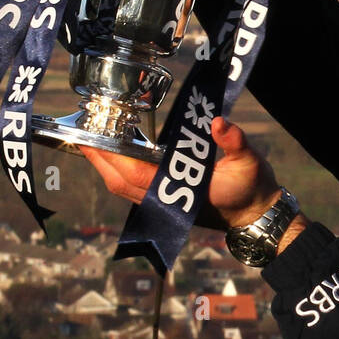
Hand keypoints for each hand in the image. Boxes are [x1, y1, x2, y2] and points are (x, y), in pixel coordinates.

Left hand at [82, 116, 282, 230]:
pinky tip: (116, 156)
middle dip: (100, 160)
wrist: (256, 214)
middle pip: (121, 183)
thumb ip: (234, 142)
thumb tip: (218, 123)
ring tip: (92, 144)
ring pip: (123, 188)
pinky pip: (132, 189)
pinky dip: (119, 172)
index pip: (138, 174)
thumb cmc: (251, 188)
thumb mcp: (249, 162)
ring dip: (105, 167)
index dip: (114, 157)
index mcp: (180, 192)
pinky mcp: (164, 203)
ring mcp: (163, 206)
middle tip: (82, 135)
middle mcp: (165, 202)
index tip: (94, 140)